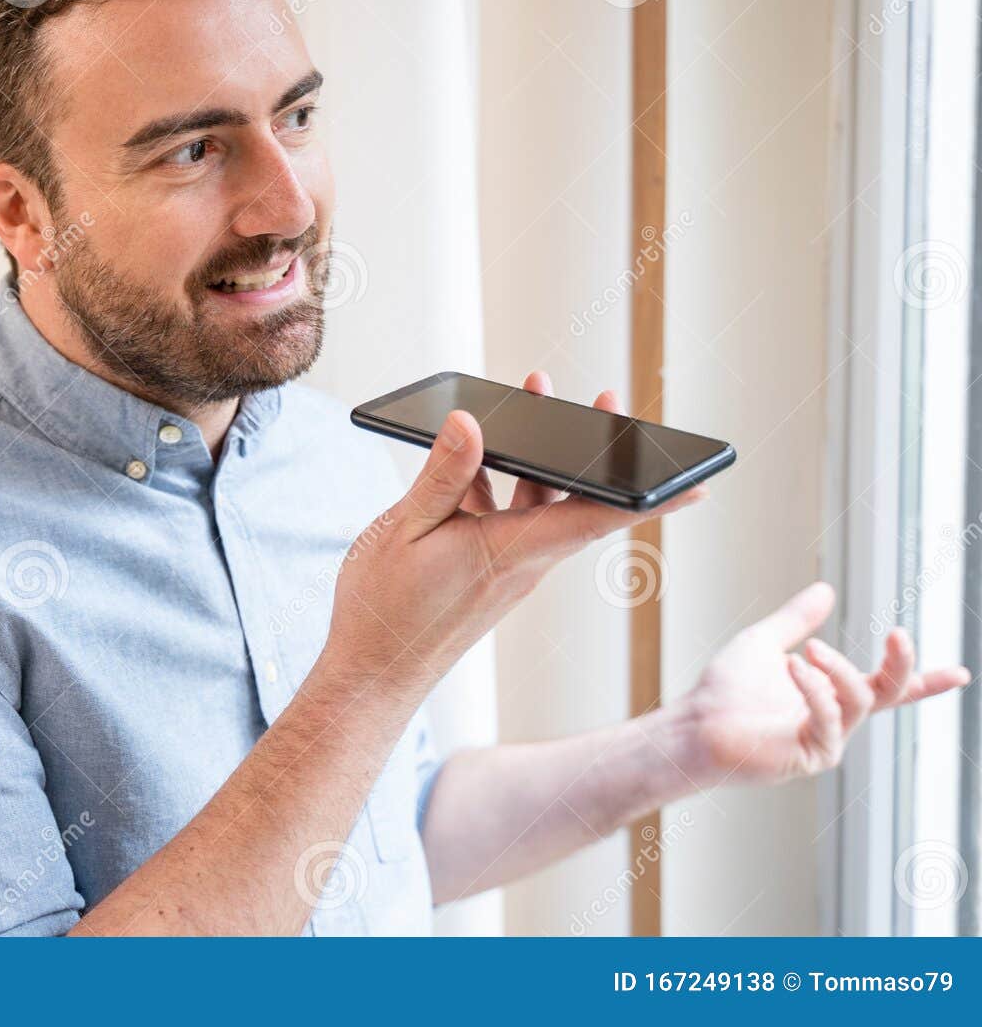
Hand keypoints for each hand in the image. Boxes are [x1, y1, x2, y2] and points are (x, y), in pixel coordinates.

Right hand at [330, 370, 705, 690]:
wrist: (372, 673)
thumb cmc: (385, 611)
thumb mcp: (404, 531)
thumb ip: (441, 476)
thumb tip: (472, 424)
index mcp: (510, 550)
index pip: (597, 517)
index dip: (650, 497)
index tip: (697, 482)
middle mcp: (521, 561)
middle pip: (576, 499)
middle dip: (595, 448)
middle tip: (608, 401)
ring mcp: (507, 567)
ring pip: (541, 504)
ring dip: (544, 457)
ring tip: (537, 397)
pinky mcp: (487, 571)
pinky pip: (509, 518)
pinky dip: (500, 482)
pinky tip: (473, 457)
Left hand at [671, 581, 971, 785]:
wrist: (693, 724)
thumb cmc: (723, 691)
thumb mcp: (765, 643)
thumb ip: (797, 620)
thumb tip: (826, 590)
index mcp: (830, 696)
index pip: (887, 689)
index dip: (924, 682)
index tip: (960, 673)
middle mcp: (836, 720)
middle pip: (888, 692)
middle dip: (901, 664)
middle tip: (897, 634)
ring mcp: (827, 740)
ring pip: (858, 699)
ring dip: (838, 669)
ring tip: (808, 650)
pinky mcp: (811, 755)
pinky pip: (829, 717)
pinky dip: (815, 688)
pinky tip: (795, 668)